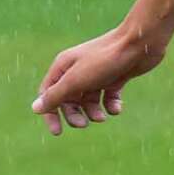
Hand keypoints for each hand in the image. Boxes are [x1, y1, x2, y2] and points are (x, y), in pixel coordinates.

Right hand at [31, 26, 165, 136]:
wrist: (139, 43)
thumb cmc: (105, 59)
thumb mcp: (76, 80)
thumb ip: (55, 95)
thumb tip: (35, 109)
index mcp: (63, 67)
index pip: (48, 94)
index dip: (51, 113)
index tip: (57, 131)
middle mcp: (78, 70)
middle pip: (69, 100)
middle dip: (74, 115)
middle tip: (84, 124)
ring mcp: (97, 74)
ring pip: (89, 101)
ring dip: (93, 112)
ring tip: (102, 117)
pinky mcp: (115, 77)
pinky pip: (108, 97)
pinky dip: (110, 105)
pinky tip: (116, 108)